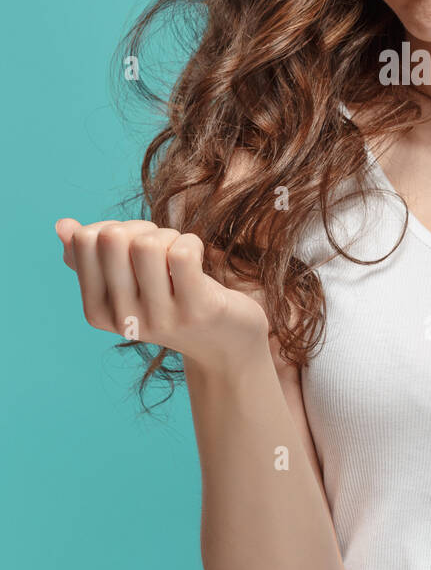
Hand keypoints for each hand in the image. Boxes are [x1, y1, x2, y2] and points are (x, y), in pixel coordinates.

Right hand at [55, 218, 270, 370]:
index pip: (86, 240)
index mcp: (98, 311)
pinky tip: (199, 260)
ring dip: (170, 236)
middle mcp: (123, 320)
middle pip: (114, 238)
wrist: (227, 342)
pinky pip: (182, 253)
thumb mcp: (130, 282)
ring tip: (180, 256)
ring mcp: (160, 319)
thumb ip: (94, 257)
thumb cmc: (175, 300)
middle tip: (163, 249)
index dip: (115, 228)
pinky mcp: (196, 311)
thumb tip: (63, 227)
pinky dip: (192, 243)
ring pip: (149, 244)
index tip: (136, 247)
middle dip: (143, 229)